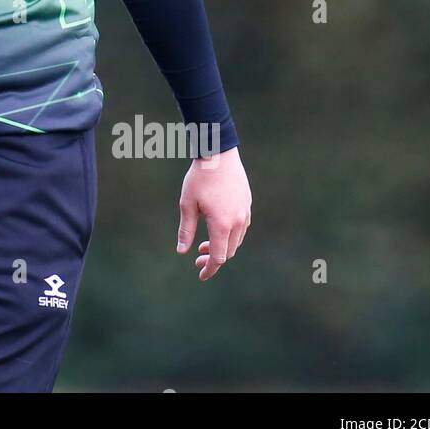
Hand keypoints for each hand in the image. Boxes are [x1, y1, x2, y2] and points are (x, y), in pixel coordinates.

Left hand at [175, 144, 250, 281]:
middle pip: (229, 251)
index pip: (219, 257)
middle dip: (214, 259)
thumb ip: (186, 229)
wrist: (218, 154)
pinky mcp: (247, 204)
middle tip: (197, 259)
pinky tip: (218, 230)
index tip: (200, 274)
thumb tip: (182, 251)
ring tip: (204, 245)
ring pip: (236, 241)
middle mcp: (238, 221)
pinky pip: (242, 228)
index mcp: (222, 224)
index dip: (210, 269)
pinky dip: (230, 236)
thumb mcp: (187, 204)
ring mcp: (245, 212)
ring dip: (222, 247)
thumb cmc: (199, 178)